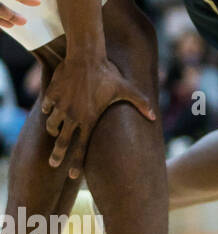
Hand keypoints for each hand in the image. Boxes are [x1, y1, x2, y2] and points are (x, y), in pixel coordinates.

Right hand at [41, 56, 155, 179]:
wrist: (86, 58)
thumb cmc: (108, 74)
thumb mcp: (127, 89)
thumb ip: (140, 104)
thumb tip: (155, 116)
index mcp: (89, 120)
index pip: (82, 148)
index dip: (77, 164)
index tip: (74, 176)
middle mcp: (72, 117)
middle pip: (62, 143)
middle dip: (57, 155)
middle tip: (53, 164)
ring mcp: (60, 107)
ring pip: (52, 125)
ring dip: (53, 129)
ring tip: (54, 132)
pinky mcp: (51, 96)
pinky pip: (47, 107)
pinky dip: (49, 110)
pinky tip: (51, 109)